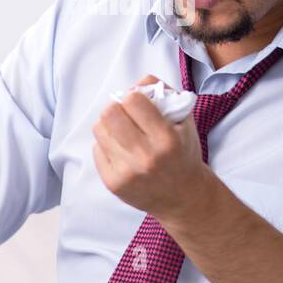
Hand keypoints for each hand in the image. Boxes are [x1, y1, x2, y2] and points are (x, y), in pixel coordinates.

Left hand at [92, 74, 203, 221]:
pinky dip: (107, 145)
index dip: (134, 97)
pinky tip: (122, 150)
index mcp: (167, 139)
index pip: (132, 100)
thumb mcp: (185, 120)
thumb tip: (134, 85)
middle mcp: (146, 156)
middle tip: (126, 115)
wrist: (183, 197)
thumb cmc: (183, 153)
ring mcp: (127, 171)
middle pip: (109, 113)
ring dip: (110, 126)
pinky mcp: (113, 183)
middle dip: (117, 108)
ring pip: (99, 129)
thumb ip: (162, 94)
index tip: (140, 104)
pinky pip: (96, 149)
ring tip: (124, 132)